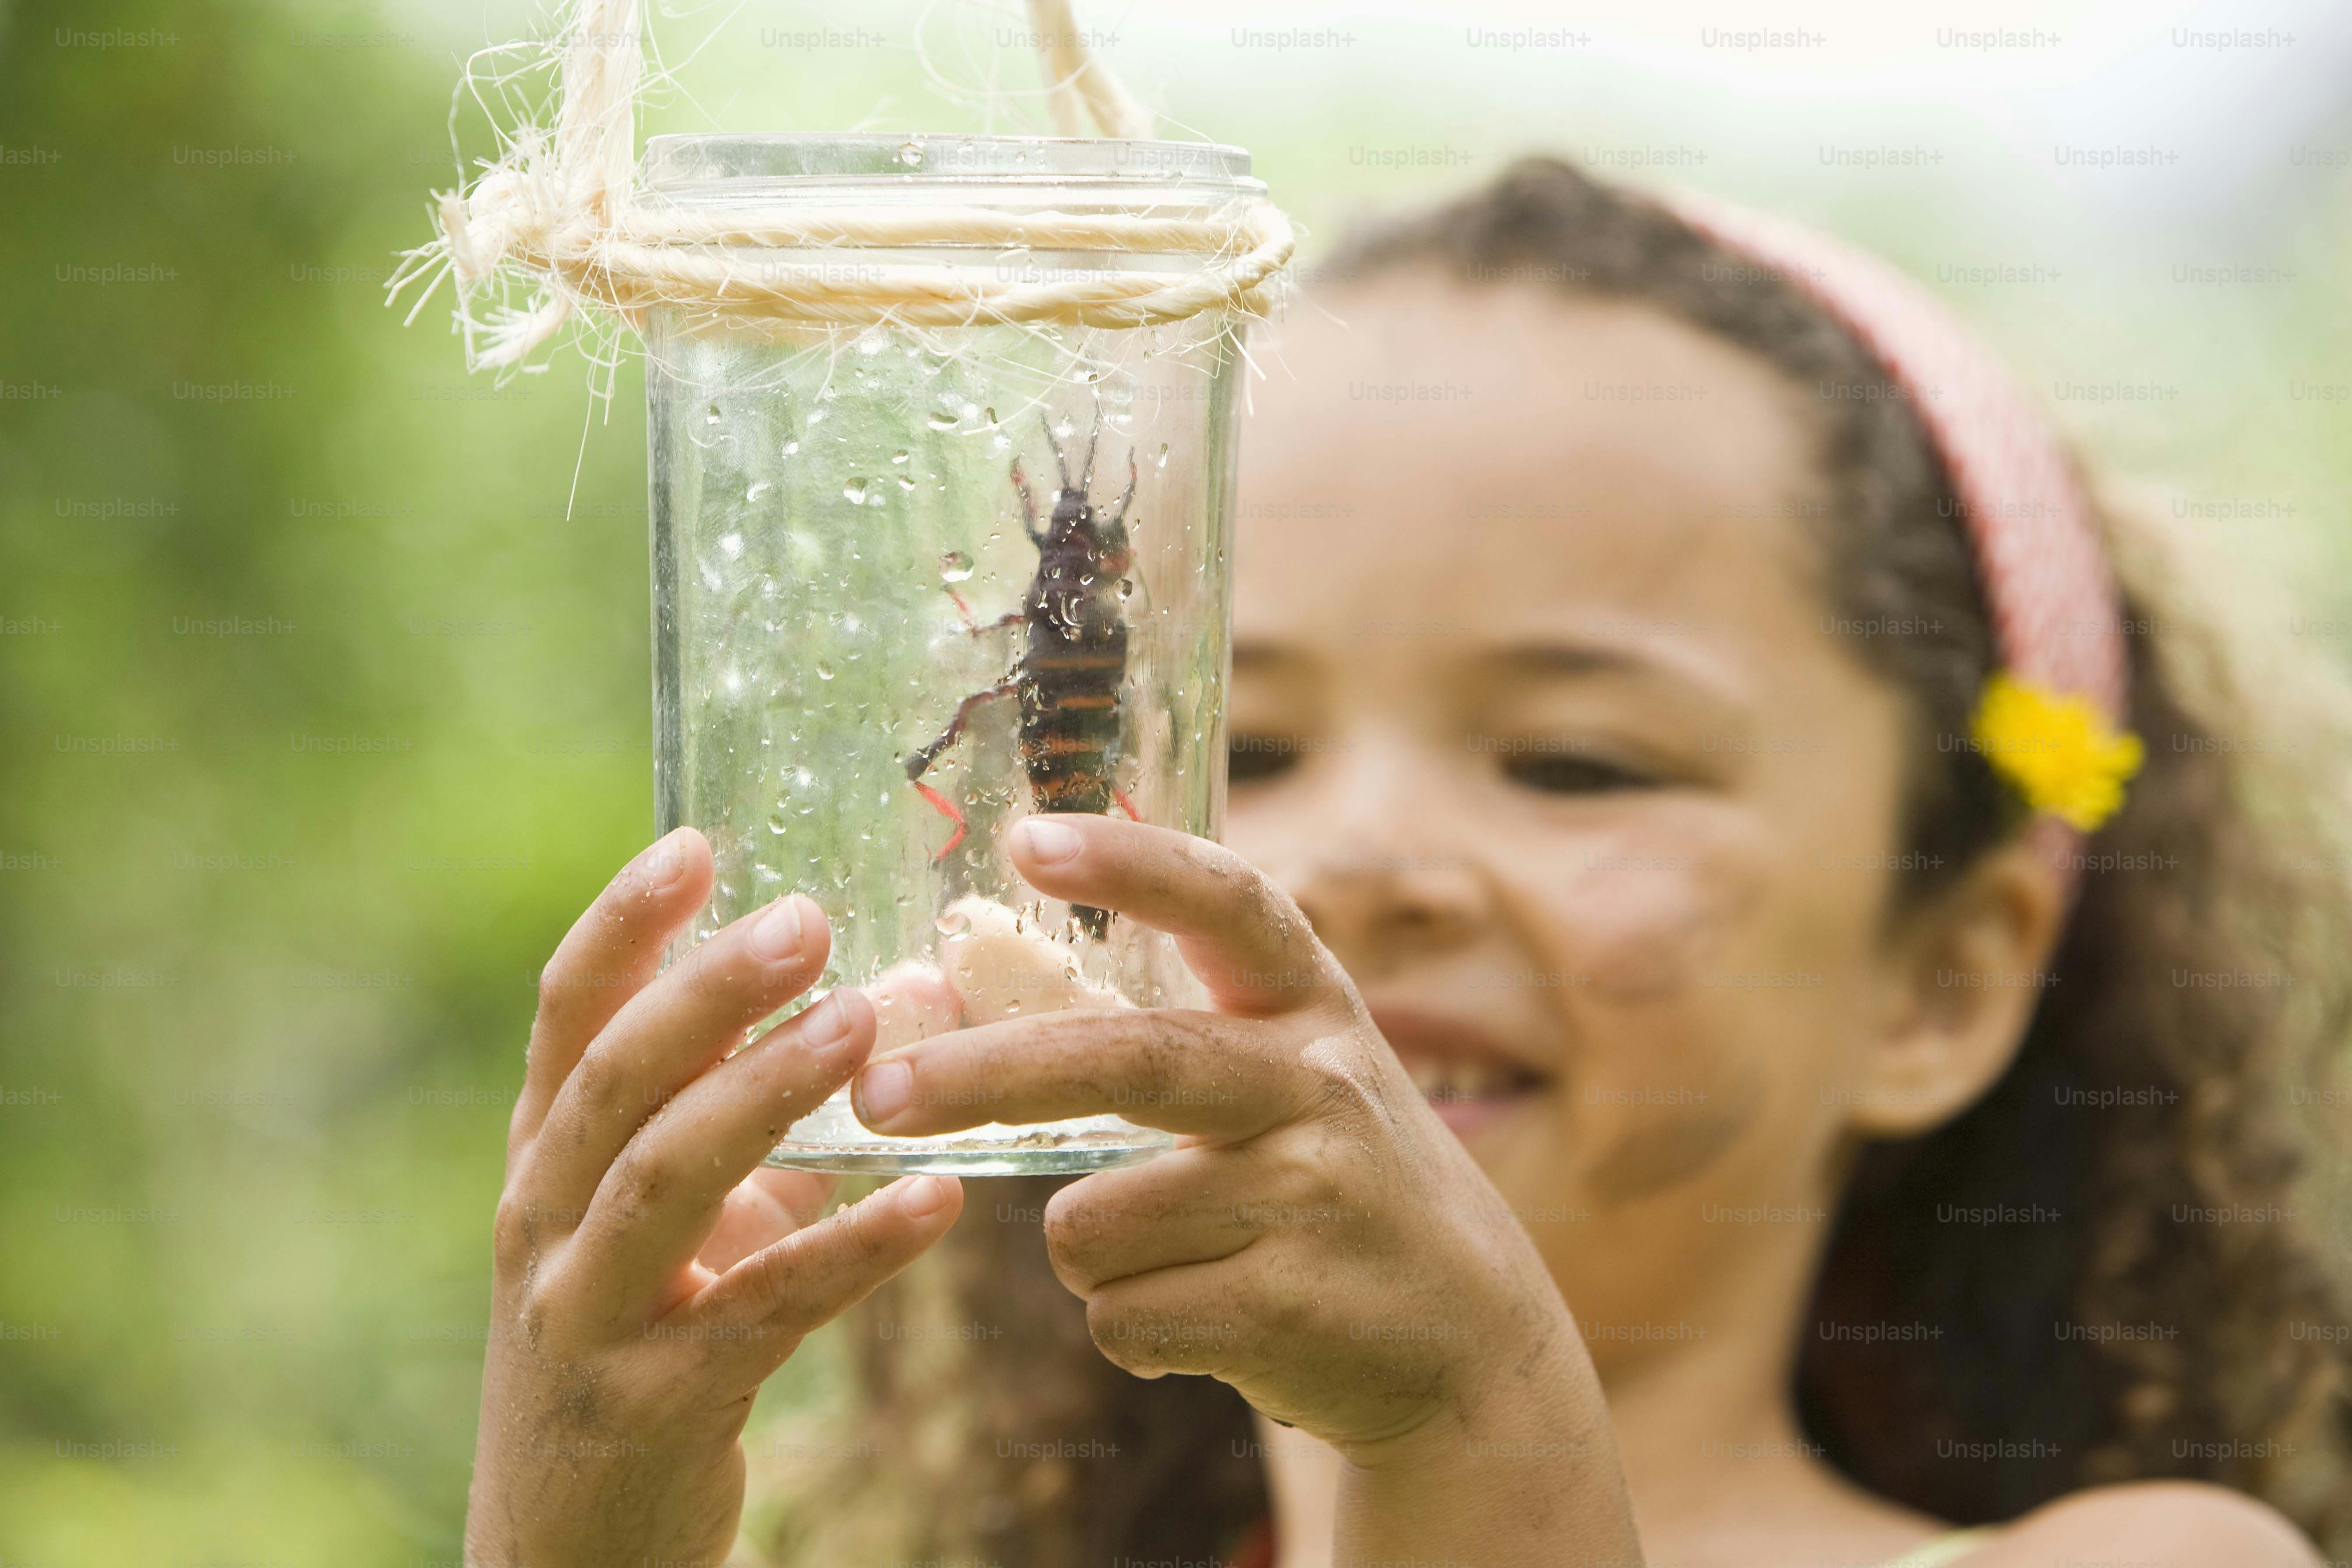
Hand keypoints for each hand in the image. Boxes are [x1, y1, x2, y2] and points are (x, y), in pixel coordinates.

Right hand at [465, 827, 963, 1567]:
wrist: (567, 1546)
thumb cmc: (634, 1342)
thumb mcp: (663, 1225)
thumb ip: (737, 1125)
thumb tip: (874, 1010)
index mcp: (543, 1160)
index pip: (565, 1015)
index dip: (623, 925)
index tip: (698, 841)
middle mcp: (544, 1223)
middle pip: (617, 1080)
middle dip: (708, 992)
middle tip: (808, 917)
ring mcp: (587, 1316)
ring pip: (669, 1179)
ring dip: (769, 1093)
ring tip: (867, 1023)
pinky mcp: (654, 1403)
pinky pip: (764, 1309)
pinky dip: (853, 1249)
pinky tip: (939, 1200)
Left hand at [847, 814, 1591, 1455]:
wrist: (1469, 1343)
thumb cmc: (1326, 1187)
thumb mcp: (1285, 1081)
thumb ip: (1162, 1036)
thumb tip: (947, 1000)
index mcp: (1310, 1007)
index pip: (1224, 900)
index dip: (1129, 861)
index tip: (1026, 839)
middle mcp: (1318, 1084)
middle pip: (1125, 1060)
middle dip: (982, 1075)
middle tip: (876, 1095)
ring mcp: (1311, 1196)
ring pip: (1092, 1220)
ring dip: (1094, 1253)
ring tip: (1183, 1260)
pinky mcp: (1291, 1306)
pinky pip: (1122, 1316)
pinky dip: (1133, 1329)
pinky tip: (1211, 1320)